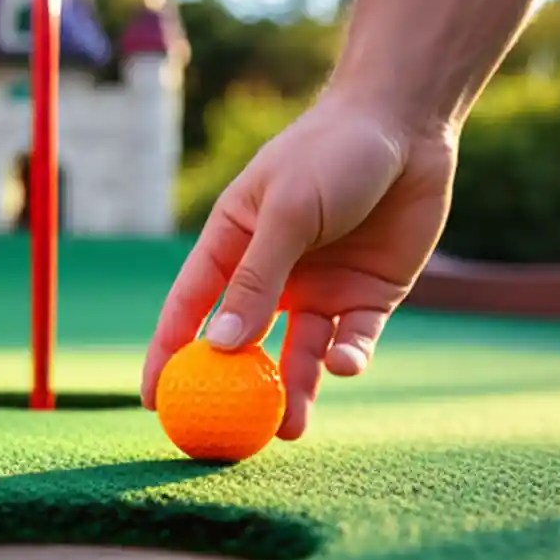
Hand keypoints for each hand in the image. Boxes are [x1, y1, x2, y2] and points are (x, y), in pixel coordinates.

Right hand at [140, 90, 458, 439]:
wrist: (405, 124)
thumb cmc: (331, 153)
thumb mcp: (286, 214)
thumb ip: (255, 281)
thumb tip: (220, 346)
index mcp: (233, 245)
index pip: (189, 309)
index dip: (168, 355)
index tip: (154, 402)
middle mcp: (273, 274)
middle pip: (244, 345)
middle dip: (236, 390)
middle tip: (227, 435)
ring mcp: (320, 288)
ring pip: (299, 355)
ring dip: (293, 391)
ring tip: (288, 429)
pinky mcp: (368, 296)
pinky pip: (353, 340)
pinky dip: (348, 358)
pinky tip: (344, 365)